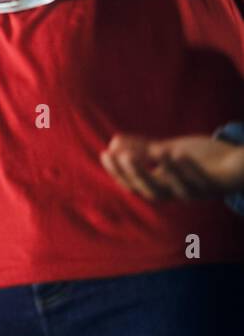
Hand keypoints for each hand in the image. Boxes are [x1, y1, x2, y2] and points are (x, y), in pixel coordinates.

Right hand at [101, 134, 243, 201]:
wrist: (239, 164)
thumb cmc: (203, 159)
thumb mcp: (169, 150)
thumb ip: (144, 149)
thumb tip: (114, 142)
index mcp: (163, 186)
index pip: (133, 184)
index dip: (118, 171)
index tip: (105, 153)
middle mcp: (177, 193)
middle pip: (151, 191)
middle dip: (136, 174)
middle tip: (122, 156)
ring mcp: (197, 192)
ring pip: (176, 190)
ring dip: (165, 171)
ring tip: (155, 150)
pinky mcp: (216, 187)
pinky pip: (201, 182)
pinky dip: (189, 169)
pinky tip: (178, 152)